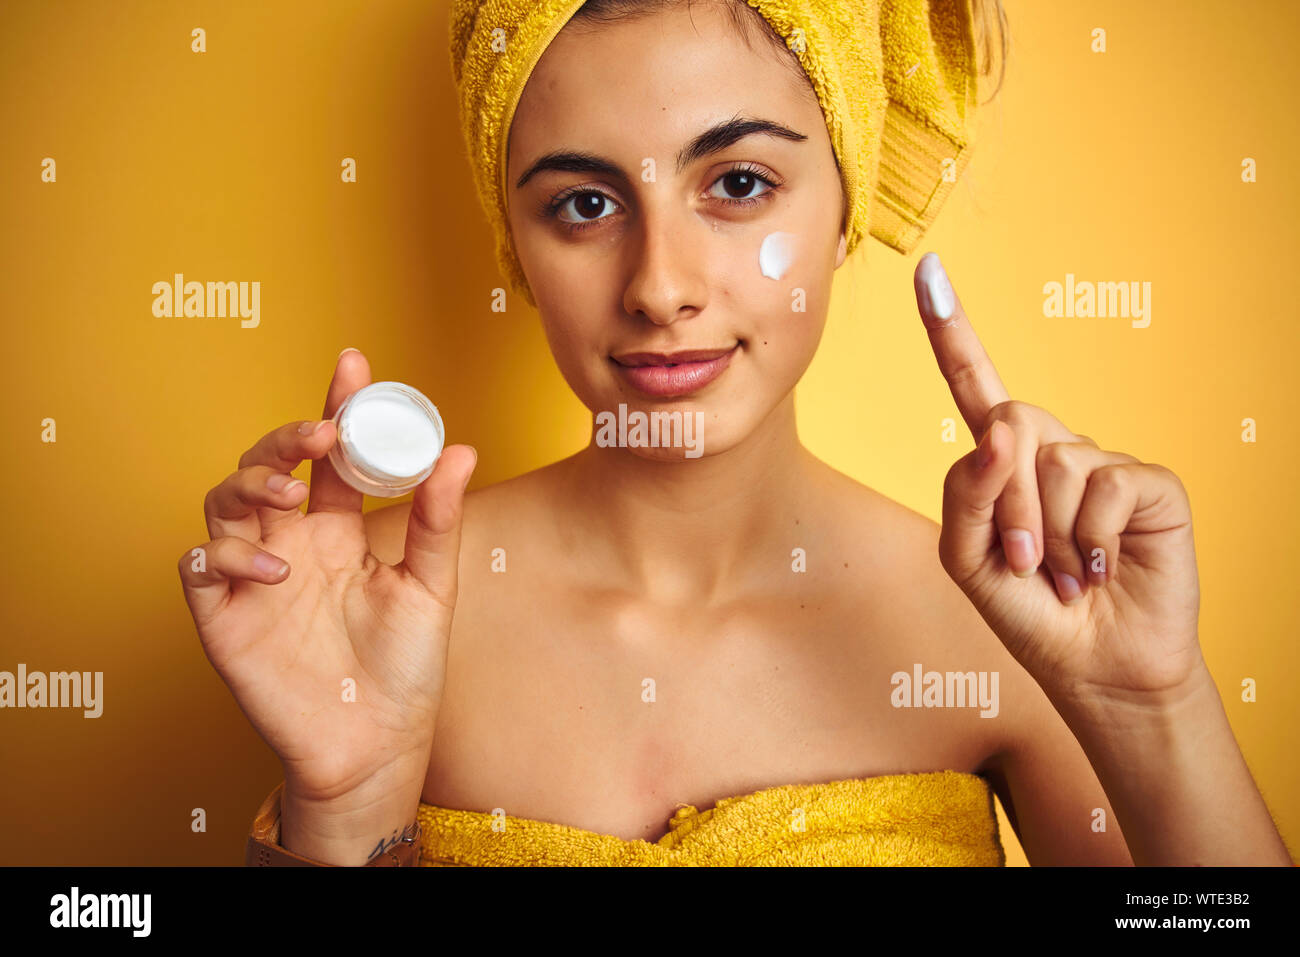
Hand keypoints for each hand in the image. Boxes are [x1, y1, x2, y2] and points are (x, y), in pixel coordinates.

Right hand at [178, 349, 477, 803]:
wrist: (379, 745)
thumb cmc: (406, 668)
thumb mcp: (431, 588)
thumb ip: (437, 520)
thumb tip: (460, 450)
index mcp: (342, 532)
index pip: (332, 458)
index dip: (338, 409)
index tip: (352, 365)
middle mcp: (293, 545)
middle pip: (269, 467)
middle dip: (287, 438)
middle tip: (322, 432)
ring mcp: (255, 579)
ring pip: (223, 504)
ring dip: (250, 485)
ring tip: (290, 497)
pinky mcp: (225, 620)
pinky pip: (200, 570)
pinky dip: (225, 558)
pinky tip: (272, 572)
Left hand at [913, 253, 1203, 707]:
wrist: (1094, 665)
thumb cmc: (1027, 611)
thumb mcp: (968, 559)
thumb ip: (967, 494)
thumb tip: (1001, 431)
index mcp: (1000, 462)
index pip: (972, 384)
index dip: (951, 329)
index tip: (927, 270)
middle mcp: (1051, 449)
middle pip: (1010, 421)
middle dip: (1008, 501)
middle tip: (1026, 562)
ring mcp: (1102, 463)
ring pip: (1056, 460)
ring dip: (1051, 534)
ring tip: (1068, 573)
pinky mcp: (1150, 484)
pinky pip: (1108, 483)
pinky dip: (1093, 537)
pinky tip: (1103, 566)